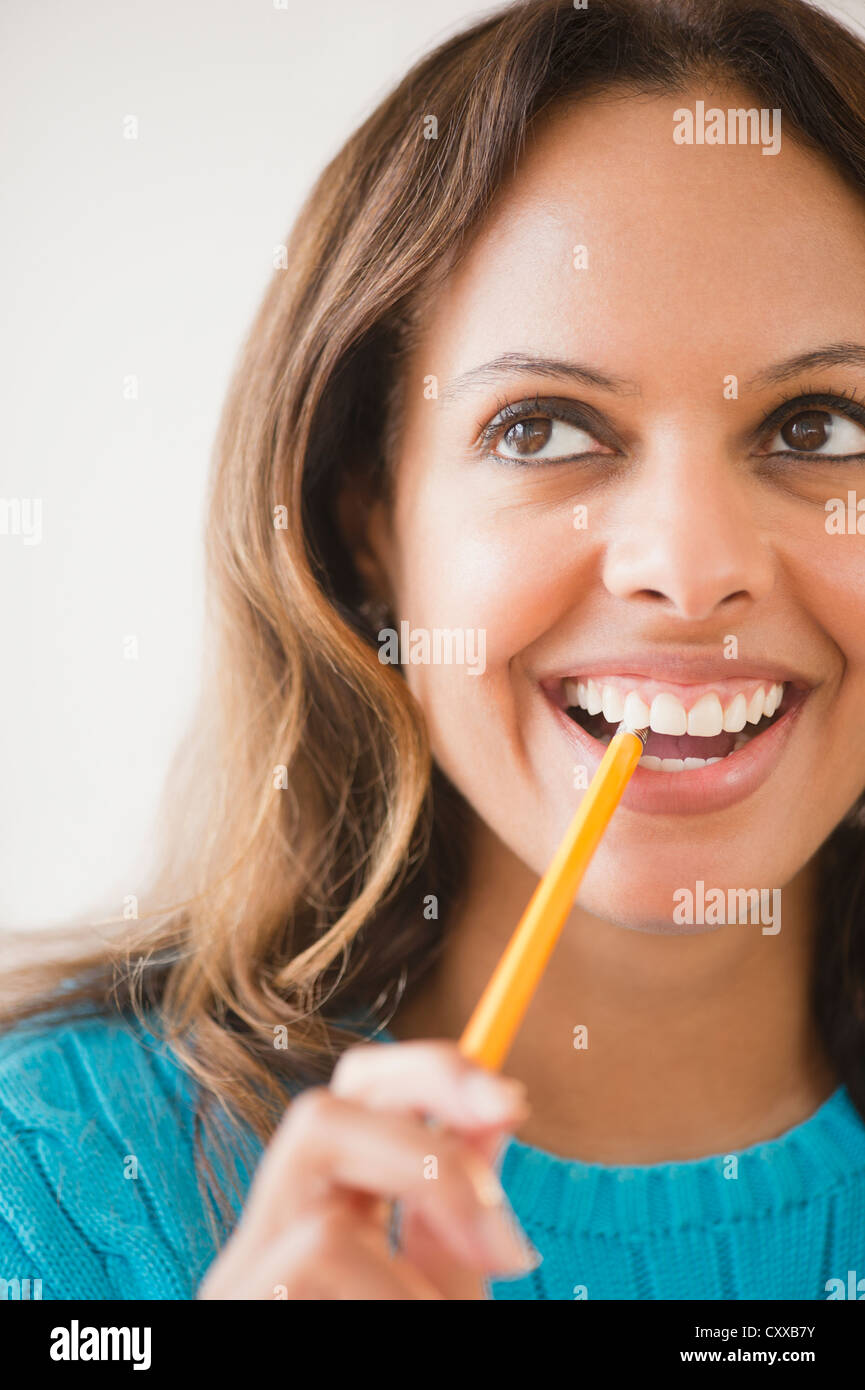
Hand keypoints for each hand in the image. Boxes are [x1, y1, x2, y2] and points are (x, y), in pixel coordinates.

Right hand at [197, 1038, 538, 1298]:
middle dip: (419, 1126)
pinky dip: (392, 1298)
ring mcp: (240, 1276)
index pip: (356, 1100)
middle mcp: (272, 1234)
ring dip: (412, 1262)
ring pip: (322, 1198)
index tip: (511, 1100)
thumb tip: (495, 1117)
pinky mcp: (235, 1302)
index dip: (429, 1076)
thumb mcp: (441, 1296)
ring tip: (441, 1317)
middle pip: (321, 1113)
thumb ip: (458, 1221)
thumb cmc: (399, 1374)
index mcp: (324, 1216)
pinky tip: (397, 1332)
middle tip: (500, 1194)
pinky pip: (315, 1255)